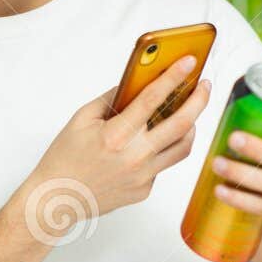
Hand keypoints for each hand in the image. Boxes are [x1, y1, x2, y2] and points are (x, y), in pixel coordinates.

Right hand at [25, 55, 210, 227]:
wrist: (56, 200)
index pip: (153, 99)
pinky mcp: (145, 190)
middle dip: (199, 100)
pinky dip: (161, 150)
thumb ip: (111, 99)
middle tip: (205, 86)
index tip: (189, 62)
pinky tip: (150, 144)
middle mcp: (134, 157)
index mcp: (115, 135)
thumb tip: (135, 83)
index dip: (174, 76)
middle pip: (182, 124)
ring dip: (191, 126)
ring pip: (183, 147)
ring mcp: (143, 177)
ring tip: (189, 113)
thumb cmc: (64, 159)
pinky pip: (162, 165)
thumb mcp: (81, 120)